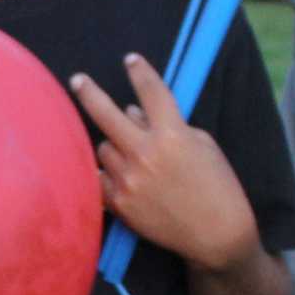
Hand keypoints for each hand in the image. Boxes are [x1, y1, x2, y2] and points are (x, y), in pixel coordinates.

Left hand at [74, 55, 257, 272]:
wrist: (216, 235)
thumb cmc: (217, 186)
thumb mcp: (202, 146)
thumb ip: (167, 125)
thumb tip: (132, 112)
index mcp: (172, 135)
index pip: (152, 93)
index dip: (140, 72)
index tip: (130, 60)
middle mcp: (146, 154)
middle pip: (106, 114)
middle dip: (89, 92)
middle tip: (77, 80)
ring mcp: (129, 180)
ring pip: (104, 147)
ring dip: (114, 144)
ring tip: (137, 158)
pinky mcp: (120, 203)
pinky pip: (99, 177)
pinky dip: (106, 172)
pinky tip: (117, 173)